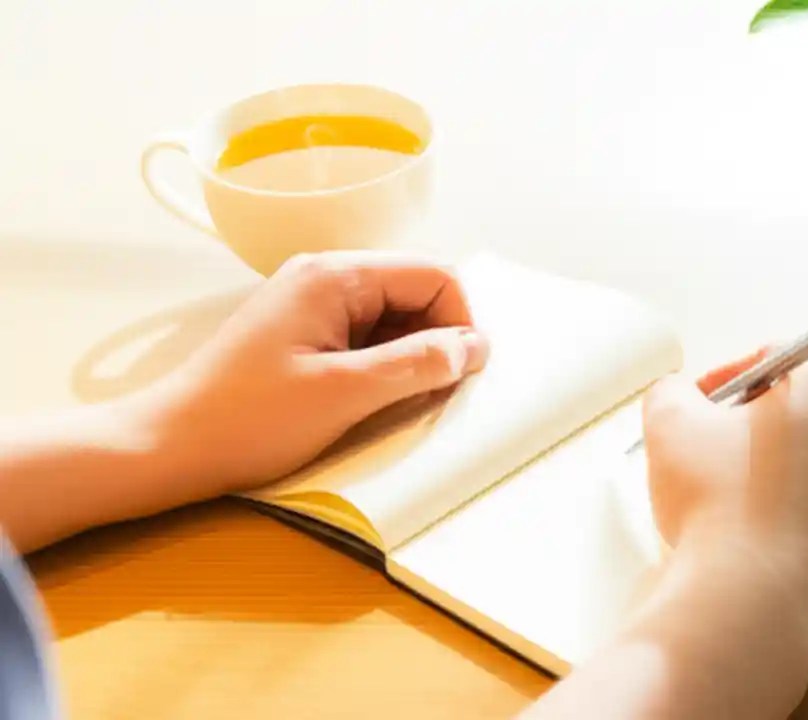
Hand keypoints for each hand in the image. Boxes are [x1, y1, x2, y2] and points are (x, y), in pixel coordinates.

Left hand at [139, 251, 488, 496]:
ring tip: (399, 401)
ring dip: (412, 356)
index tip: (461, 373)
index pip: (433, 274)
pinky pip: (367, 338)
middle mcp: (325, 277)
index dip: (460, 322)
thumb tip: (474, 346)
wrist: (169, 447)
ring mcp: (312, 305)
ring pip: (394, 318)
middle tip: (434, 392)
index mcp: (335, 276)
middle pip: (415, 291)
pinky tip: (373, 400)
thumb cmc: (249, 419)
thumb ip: (416, 363)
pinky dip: (384, 366)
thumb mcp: (344, 393)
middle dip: (438, 338)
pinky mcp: (304, 335)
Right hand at [642, 353, 807, 622]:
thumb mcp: (669, 419)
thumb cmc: (718, 504)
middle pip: (802, 405)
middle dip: (755, 419)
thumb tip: (683, 397)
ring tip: (728, 486)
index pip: (773, 359)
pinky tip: (752, 520)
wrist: (749, 598)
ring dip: (773, 460)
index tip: (699, 403)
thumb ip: (674, 389)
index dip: (724, 377)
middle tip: (711, 442)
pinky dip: (791, 500)